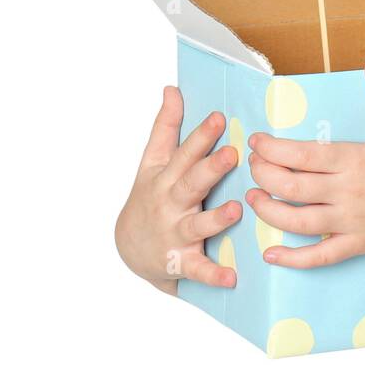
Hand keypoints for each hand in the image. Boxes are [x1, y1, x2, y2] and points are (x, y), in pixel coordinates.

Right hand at [114, 85, 242, 294]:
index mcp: (164, 176)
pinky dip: (214, 274)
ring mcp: (174, 233)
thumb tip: (173, 88)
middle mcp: (169, 203)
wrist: (129, 248)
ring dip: (215, 219)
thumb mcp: (152, 161)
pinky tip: (232, 276)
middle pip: (190, 184)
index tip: (219, 118)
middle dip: (210, 169)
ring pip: (196, 226)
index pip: (182, 152)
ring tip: (235, 210)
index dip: (200, 135)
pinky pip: (198, 270)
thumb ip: (166, 126)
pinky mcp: (180, 262)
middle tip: (233, 154)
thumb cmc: (150, 196)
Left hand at [246, 52, 364, 267]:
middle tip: (251, 166)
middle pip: (293, 187)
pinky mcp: (358, 245)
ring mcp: (352, 222)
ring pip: (299, 223)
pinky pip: (319, 257)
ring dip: (269, 212)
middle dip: (264, 176)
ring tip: (253, 198)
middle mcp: (349, 192)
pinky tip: (271, 253)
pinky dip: (292, 259)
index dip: (273, 149)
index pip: (302, 155)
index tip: (256, 142)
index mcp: (356, 160)